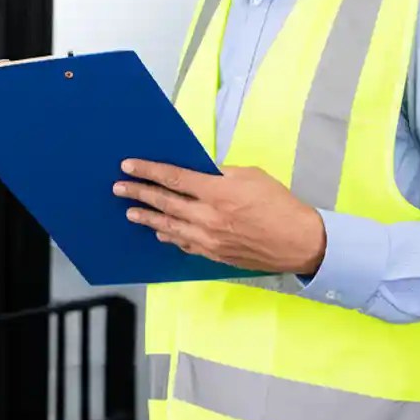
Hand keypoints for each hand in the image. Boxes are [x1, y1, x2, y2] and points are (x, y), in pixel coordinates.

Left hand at [113, 160, 325, 275]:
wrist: (300, 242)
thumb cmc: (279, 204)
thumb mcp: (251, 175)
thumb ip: (221, 174)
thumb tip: (200, 172)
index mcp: (217, 192)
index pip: (173, 178)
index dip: (148, 171)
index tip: (129, 166)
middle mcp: (208, 216)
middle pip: (165, 202)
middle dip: (138, 193)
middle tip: (119, 188)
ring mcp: (209, 238)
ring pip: (169, 226)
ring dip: (147, 218)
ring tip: (131, 212)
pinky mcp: (214, 254)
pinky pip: (184, 244)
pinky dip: (169, 236)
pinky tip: (159, 231)